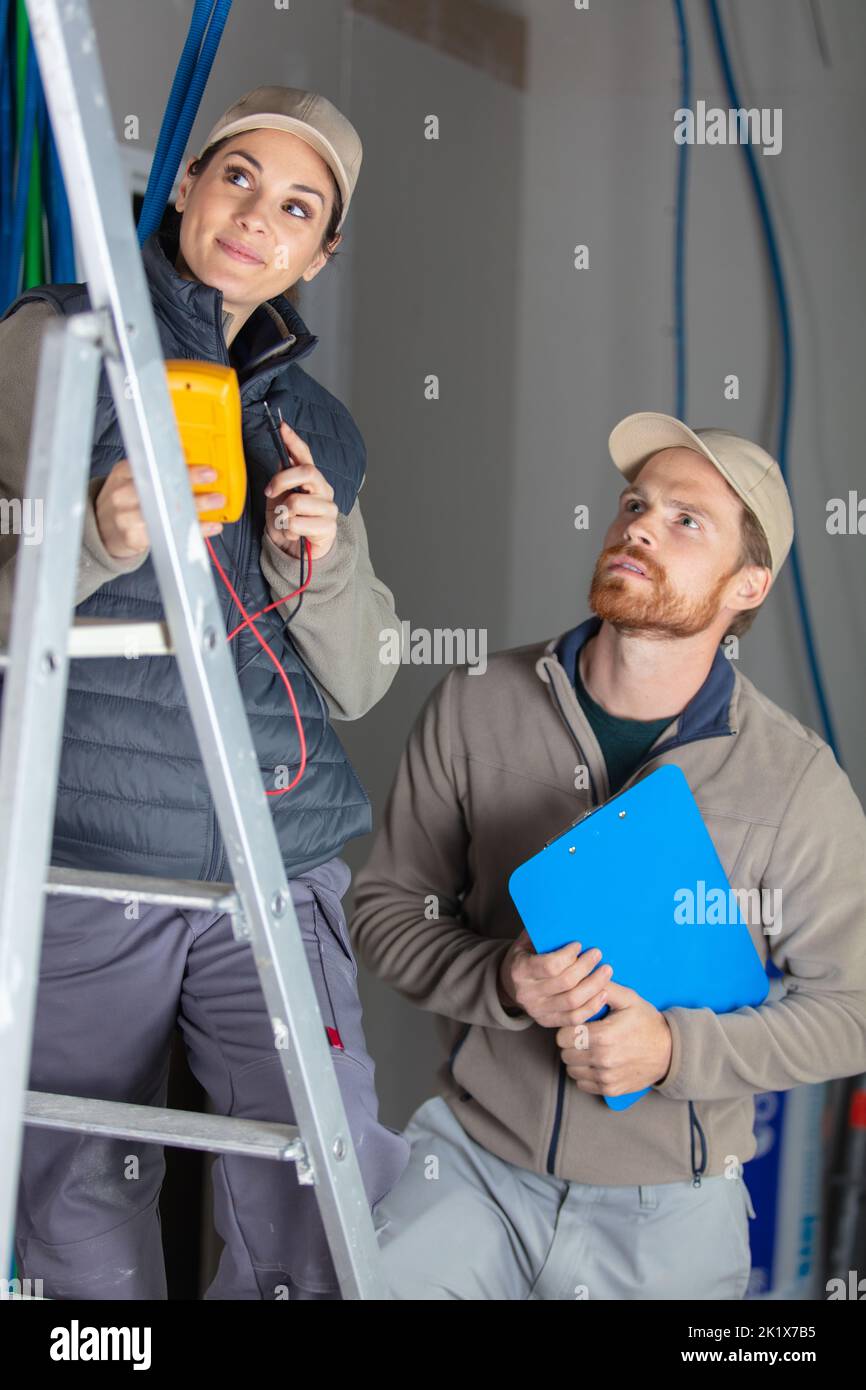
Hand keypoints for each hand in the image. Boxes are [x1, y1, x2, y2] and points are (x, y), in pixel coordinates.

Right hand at [95, 458, 223, 558]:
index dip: (170, 459)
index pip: (147, 462)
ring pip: (165, 511)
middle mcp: (122, 494)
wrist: (102, 532)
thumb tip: (189, 459)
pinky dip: (194, 530)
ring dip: (196, 507)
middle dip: (187, 480)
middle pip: (158, 485)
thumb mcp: (129, 480)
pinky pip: (170, 533)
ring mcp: (127, 517)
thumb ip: (153, 471)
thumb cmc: (123, 504)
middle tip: (211, 475)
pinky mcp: (135, 538)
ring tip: (217, 501)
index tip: (190, 455)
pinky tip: (210, 525)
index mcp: (123, 474)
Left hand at [264, 420, 336, 560]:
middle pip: (306, 472)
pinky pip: (297, 523)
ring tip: (286, 521)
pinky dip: (288, 530)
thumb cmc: (289, 522)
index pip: (305, 455)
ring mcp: (328, 507)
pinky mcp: (328, 526)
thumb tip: (281, 459)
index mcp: (312, 479)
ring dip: (284, 514)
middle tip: (270, 492)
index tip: (282, 427)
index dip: (293, 440)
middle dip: (282, 481)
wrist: (297, 551)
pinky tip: (294, 533)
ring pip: (297, 502)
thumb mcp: (279, 497)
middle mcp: (324, 489)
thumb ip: (282, 478)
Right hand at [497, 929, 613, 1027]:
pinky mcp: (548, 1021)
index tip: (579, 944)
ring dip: (594, 985)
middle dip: (586, 967)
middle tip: (598, 954)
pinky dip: (592, 1006)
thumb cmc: (524, 957)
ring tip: (606, 971)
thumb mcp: (525, 942)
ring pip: (573, 1002)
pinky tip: (603, 993)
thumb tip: (564, 915)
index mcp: (520, 970)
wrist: (509, 985)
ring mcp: (538, 1010)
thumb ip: (542, 933)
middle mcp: (528, 993)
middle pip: (565, 983)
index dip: (568, 955)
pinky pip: (575, 1018)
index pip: (550, 965)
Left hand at [556, 981, 672, 1096]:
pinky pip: (582, 1084)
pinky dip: (585, 1074)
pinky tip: (596, 1062)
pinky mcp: (610, 1090)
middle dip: (571, 1043)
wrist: (669, 1052)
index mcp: (603, 1035)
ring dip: (576, 1059)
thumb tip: (584, 975)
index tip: (578, 1024)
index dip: (568, 1028)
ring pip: (571, 1070)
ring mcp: (606, 1077)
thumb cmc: (647, 1022)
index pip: (563, 1035)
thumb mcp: (629, 999)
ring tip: (590, 1048)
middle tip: (584, 1035)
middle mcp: (603, 1059)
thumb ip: (604, 988)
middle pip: (565, 1053)